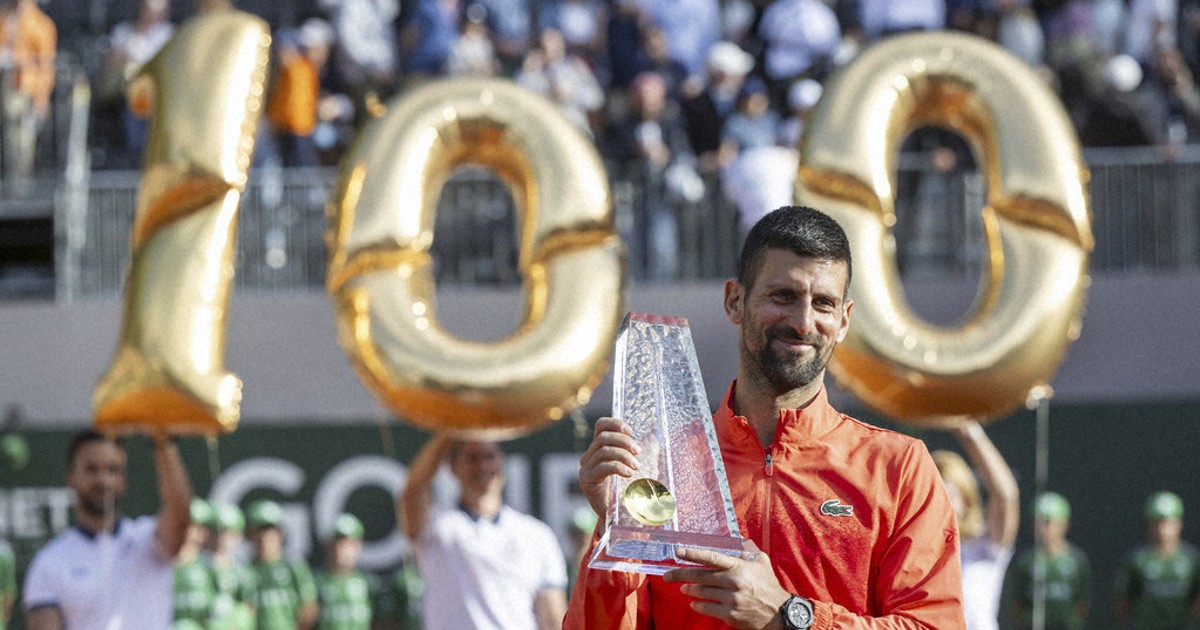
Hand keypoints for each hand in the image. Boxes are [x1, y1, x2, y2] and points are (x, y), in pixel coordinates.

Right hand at [578, 417, 640, 516]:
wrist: (621, 515)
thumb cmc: (630, 487)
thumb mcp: (637, 461)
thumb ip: (642, 445)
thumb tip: (654, 426)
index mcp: (599, 449)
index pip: (600, 426)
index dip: (615, 424)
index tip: (631, 432)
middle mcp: (589, 456)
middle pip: (603, 437)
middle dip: (623, 441)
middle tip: (638, 452)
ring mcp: (586, 469)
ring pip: (603, 450)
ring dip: (623, 455)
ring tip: (636, 466)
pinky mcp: (587, 481)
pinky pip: (603, 466)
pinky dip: (619, 467)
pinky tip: (629, 473)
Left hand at [663, 539, 790, 628]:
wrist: (780, 613)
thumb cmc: (769, 586)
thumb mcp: (762, 563)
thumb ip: (747, 552)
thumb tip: (737, 543)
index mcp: (740, 567)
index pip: (712, 558)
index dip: (694, 554)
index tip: (678, 552)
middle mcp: (734, 581)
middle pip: (701, 576)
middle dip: (681, 575)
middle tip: (667, 575)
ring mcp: (732, 599)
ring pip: (703, 592)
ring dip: (690, 590)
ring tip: (684, 588)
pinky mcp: (731, 614)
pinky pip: (708, 608)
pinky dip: (699, 605)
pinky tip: (694, 603)